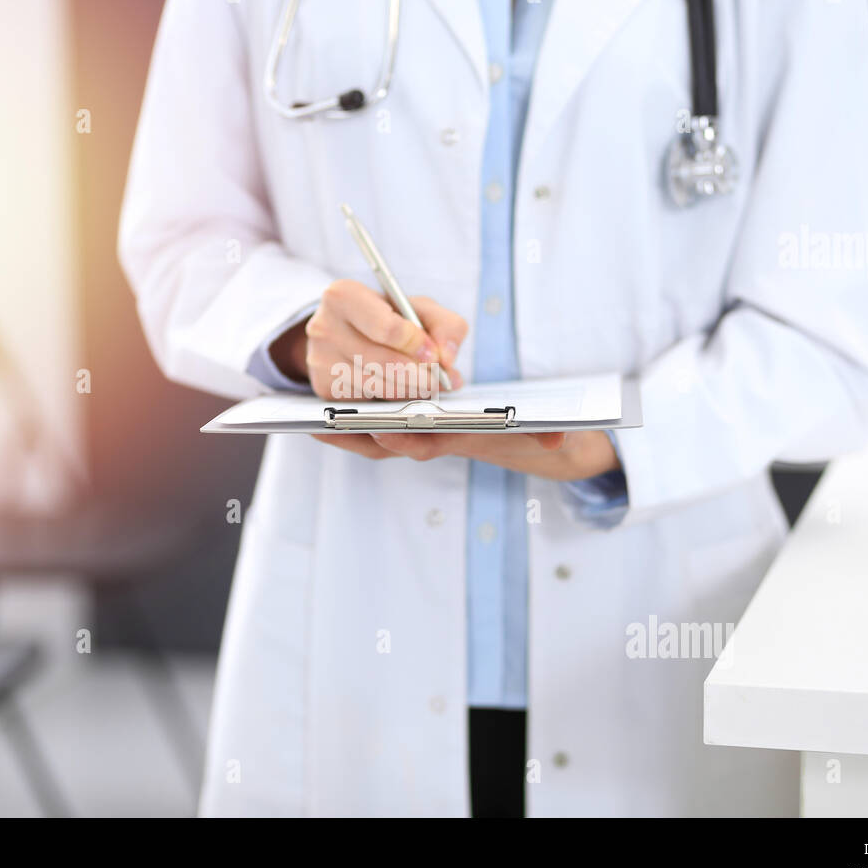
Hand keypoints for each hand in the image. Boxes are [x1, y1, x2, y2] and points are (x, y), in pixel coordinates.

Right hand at [271, 279, 465, 398]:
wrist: (348, 331)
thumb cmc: (388, 317)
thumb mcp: (418, 309)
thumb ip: (445, 325)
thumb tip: (448, 357)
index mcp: (343, 296)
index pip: (386, 328)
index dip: (417, 345)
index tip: (436, 356)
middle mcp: (323, 326)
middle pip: (383, 362)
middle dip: (419, 376)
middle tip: (440, 381)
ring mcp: (319, 360)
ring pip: (376, 387)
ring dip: (409, 392)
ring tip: (428, 387)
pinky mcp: (323, 388)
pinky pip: (366, 403)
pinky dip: (391, 402)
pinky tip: (404, 393)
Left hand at [312, 428, 620, 482]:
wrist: (538, 439)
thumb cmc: (538, 427)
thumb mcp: (550, 427)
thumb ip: (553, 431)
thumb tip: (555, 438)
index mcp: (465, 441)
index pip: (431, 445)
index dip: (405, 440)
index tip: (384, 434)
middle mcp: (440, 445)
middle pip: (393, 446)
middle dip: (364, 436)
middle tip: (331, 426)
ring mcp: (423, 440)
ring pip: (377, 443)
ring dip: (347, 436)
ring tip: (312, 425)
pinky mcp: (413, 432)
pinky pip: (373, 435)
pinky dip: (349, 431)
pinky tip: (321, 421)